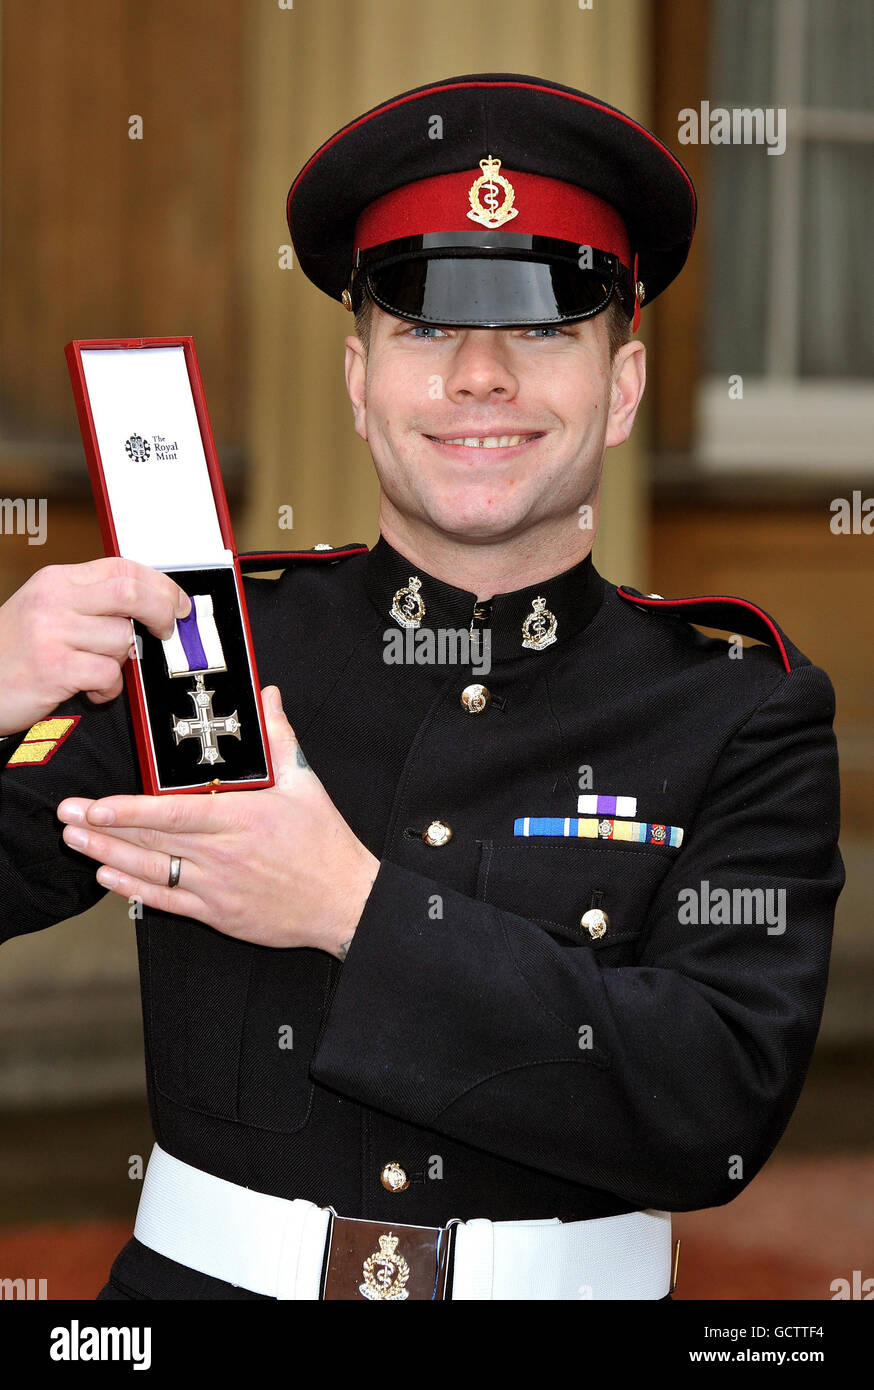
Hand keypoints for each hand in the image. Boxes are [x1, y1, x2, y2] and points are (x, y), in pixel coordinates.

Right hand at [0, 556, 190, 735]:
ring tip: (98, 671)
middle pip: (131, 593)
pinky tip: (91, 690)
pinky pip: (108, 675)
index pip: (122, 568)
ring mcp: (52, 632)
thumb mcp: (47, 612)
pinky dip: (109, 689)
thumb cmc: (14, 654)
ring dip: (121, 662)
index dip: (161, 585)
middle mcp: (53, 600)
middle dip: (161, 612)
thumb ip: (92, 603)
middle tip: (167, 631)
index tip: (178, 603)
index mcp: (57, 580)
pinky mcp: (54, 668)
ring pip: (122, 639)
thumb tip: (150, 606)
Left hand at [56, 686, 379, 957]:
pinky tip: (108, 876)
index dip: (131, 810)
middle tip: (67, 816)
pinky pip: (167, 901)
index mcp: (243, 818)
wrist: (343, 901)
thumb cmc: (324, 843)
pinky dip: (133, 890)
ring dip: (108, 855)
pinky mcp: (217, 913)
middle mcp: (224, 855)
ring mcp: (217, 887)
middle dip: (104, 828)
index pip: (175, 814)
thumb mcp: (305, 783)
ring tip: (75, 841)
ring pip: (152, 871)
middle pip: (152, 841)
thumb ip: (279, 738)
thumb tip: (267, 697)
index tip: (97, 804)